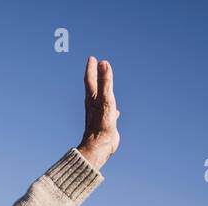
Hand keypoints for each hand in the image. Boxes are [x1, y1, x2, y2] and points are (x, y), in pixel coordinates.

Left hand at [77, 55, 119, 169]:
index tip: (91, 58)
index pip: (90, 80)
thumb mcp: (105, 99)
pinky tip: (117, 112)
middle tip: (95, 65)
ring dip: (103, 91)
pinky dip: (113, 109)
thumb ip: (105, 81)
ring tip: (106, 86)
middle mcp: (94, 106)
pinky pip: (109, 113)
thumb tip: (103, 62)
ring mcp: (99, 115)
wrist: (100, 146)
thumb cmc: (101, 123)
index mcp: (92, 99)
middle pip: (93, 88)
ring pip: (101, 100)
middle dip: (94, 76)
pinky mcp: (105, 124)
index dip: (91, 68)